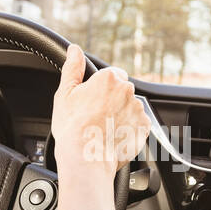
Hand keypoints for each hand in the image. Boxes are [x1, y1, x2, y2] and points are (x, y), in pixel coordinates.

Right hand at [51, 44, 148, 181]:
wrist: (86, 159)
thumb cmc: (73, 129)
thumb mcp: (65, 94)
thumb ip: (72, 68)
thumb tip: (75, 50)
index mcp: (109, 78)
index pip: (111, 75)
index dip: (101, 88)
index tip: (93, 101)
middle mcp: (128, 91)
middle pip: (122, 90)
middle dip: (112, 100)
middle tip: (96, 117)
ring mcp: (138, 110)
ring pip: (130, 107)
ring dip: (121, 114)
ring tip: (104, 129)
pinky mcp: (144, 127)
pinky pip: (138, 123)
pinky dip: (129, 128)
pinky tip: (114, 136)